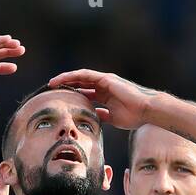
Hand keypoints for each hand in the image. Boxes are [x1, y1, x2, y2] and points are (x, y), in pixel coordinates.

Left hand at [46, 69, 160, 129]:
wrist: (146, 110)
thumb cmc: (133, 116)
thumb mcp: (113, 118)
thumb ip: (101, 115)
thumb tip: (92, 118)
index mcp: (105, 96)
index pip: (84, 94)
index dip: (71, 96)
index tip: (58, 101)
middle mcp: (103, 86)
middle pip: (80, 84)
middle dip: (65, 87)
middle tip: (50, 91)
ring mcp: (104, 81)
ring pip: (80, 78)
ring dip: (65, 80)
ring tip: (51, 84)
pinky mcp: (106, 79)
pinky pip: (85, 76)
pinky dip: (72, 77)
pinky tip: (62, 80)